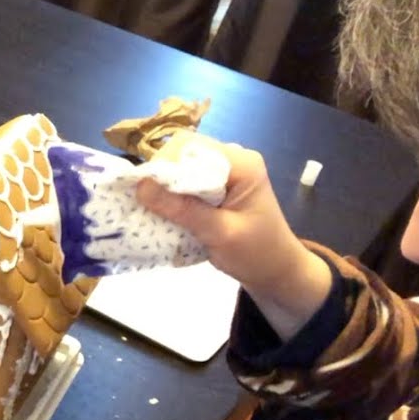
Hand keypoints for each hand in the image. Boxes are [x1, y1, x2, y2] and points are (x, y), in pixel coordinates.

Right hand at [136, 143, 331, 339]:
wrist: (278, 273)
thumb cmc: (257, 254)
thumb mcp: (220, 234)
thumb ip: (183, 210)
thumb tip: (140, 187)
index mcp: (241, 164)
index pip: (191, 146)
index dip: (164, 164)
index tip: (143, 190)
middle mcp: (232, 160)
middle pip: (184, 154)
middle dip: (162, 176)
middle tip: (145, 202)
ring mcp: (224, 173)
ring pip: (182, 169)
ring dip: (165, 188)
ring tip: (151, 209)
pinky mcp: (217, 188)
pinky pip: (187, 183)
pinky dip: (173, 197)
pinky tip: (166, 214)